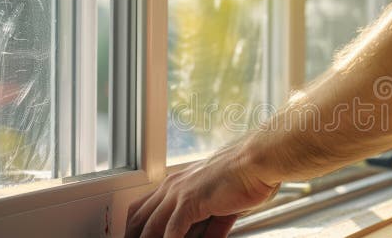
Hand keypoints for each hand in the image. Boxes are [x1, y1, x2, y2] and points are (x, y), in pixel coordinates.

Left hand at [125, 148, 277, 237]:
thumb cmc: (246, 177)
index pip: (143, 208)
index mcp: (177, 183)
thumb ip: (211, 225)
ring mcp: (178, 194)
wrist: (257, 161)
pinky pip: (172, 231)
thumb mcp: (222, 206)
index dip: (135, 228)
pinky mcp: (189, 202)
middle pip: (138, 218)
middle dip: (134, 236)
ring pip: (150, 227)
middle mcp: (172, 187)